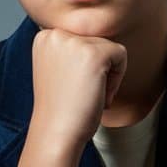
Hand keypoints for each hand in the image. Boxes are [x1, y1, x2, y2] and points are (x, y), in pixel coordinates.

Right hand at [29, 27, 127, 148]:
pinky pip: (121, 55)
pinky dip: (117, 79)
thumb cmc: (62, 108)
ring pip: (110, 48)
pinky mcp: (93, 53)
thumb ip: (73, 50)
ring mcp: (74, 42)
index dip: (85, 66)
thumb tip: (101, 39)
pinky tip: (98, 95)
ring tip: (87, 94)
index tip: (72, 87)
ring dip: (107, 76)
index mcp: (45, 36)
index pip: (84, 39)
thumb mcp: (60, 69)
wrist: (56, 133)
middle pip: (98, 41)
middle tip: (80, 93)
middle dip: (97, 70)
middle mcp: (56, 34)